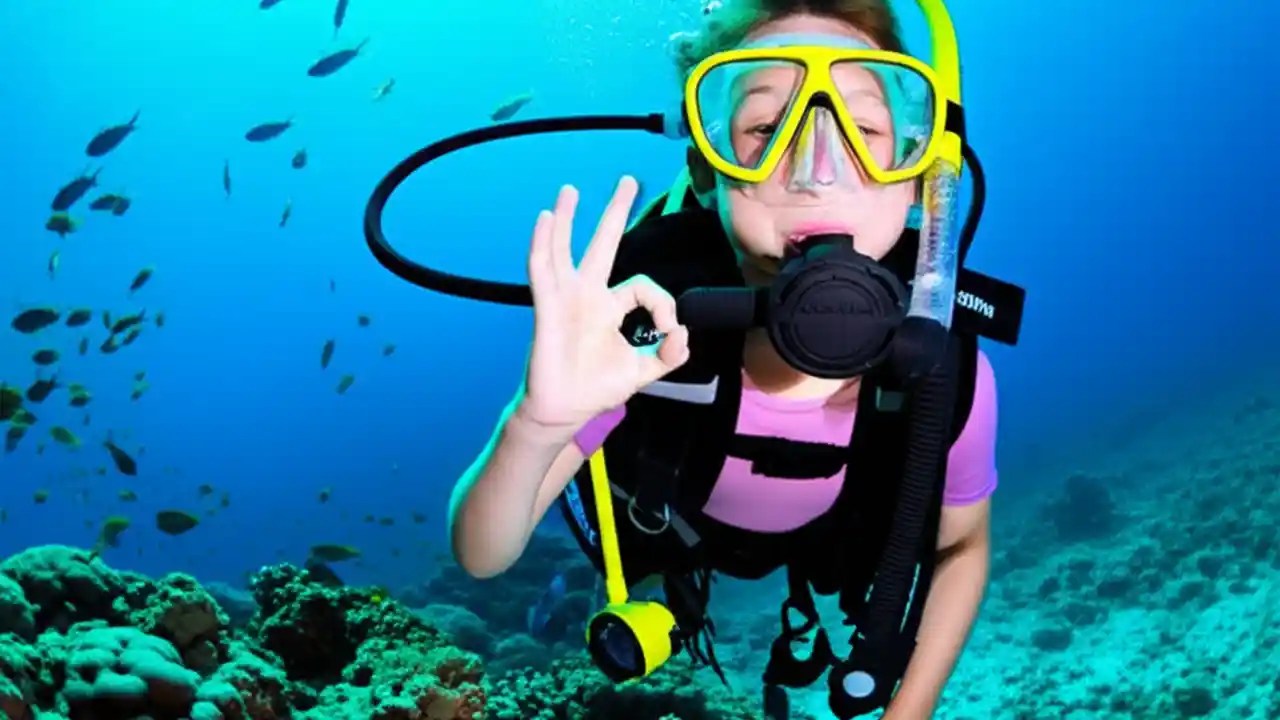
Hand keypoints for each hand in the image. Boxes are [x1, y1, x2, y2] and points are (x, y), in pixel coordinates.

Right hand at [518, 176, 689, 430]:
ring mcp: (566, 298)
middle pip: (604, 244)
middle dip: (616, 212)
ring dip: (565, 218)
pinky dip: (542, 244)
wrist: (566, 410)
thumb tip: (683, 333)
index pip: (643, 286)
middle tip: (629, 182)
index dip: (662, 303)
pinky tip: (544, 220)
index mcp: (611, 307)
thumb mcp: (644, 371)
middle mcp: (588, 295)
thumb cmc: (597, 388)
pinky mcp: (548, 307)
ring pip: (564, 249)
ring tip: (569, 190)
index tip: (668, 329)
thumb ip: (669, 354)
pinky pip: (543, 270)